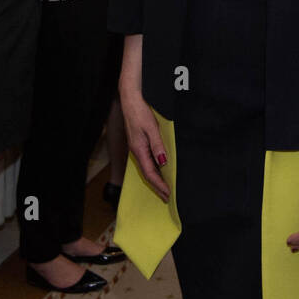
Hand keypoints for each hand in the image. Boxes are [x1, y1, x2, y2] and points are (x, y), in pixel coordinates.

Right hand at [119, 85, 169, 201]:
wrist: (130, 100)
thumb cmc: (140, 112)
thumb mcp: (151, 128)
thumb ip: (157, 145)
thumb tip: (163, 162)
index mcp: (139, 150)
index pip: (150, 173)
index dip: (159, 185)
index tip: (168, 194)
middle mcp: (137, 151)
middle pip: (147, 174)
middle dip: (157, 187)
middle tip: (168, 198)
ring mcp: (137, 148)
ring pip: (147, 169)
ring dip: (156, 180)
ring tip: (164, 189)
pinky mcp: (139, 144)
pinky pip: (146, 162)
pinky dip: (153, 170)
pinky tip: (159, 172)